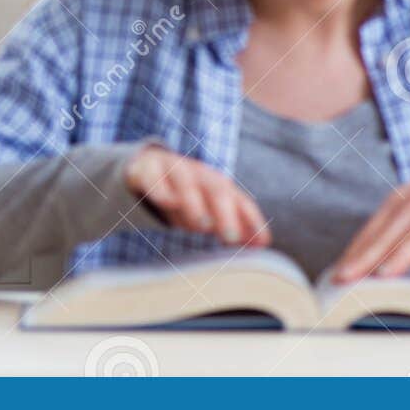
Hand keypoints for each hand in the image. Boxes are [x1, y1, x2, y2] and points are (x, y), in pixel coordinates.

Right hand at [124, 144, 269, 246]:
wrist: (147, 166)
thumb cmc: (187, 196)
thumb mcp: (208, 210)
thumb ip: (234, 225)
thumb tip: (262, 243)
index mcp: (218, 185)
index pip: (239, 200)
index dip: (252, 219)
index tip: (262, 242)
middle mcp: (199, 175)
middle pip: (215, 190)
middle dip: (225, 213)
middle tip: (230, 237)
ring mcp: (173, 170)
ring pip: (186, 183)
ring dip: (195, 202)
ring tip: (203, 224)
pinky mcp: (146, 170)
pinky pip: (153, 177)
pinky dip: (161, 188)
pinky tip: (167, 202)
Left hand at [331, 132, 409, 283]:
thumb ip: (398, 225)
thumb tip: (372, 257)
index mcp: (400, 201)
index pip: (372, 230)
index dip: (354, 253)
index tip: (335, 275)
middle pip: (388, 233)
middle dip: (365, 256)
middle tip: (343, 278)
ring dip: (400, 255)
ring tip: (383, 277)